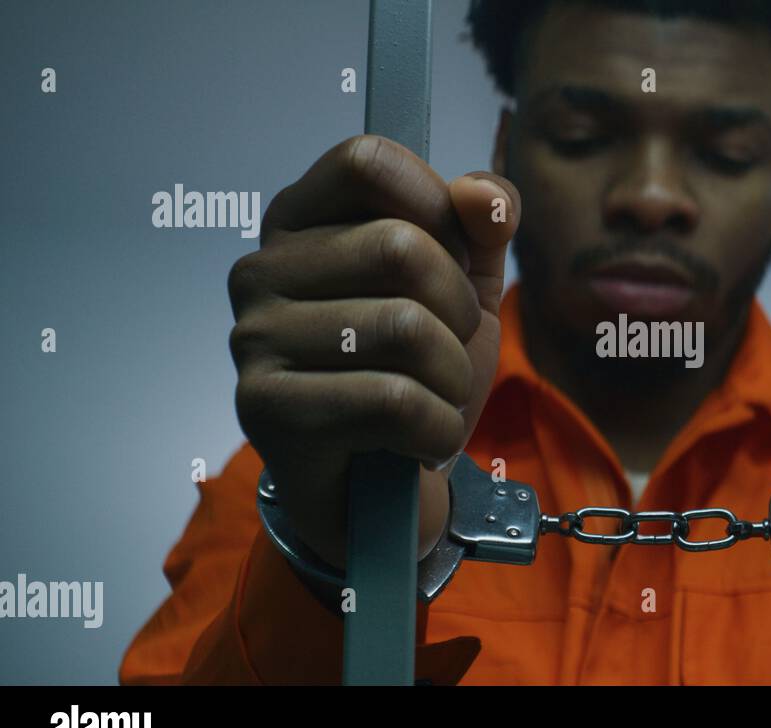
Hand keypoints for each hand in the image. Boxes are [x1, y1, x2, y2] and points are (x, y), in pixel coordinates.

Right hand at [228, 135, 519, 568]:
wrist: (382, 490)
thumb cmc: (417, 375)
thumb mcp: (464, 291)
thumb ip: (482, 230)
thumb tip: (484, 195)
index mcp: (301, 222)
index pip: (367, 160)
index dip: (436, 204)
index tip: (454, 259)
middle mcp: (261, 270)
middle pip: (401, 246)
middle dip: (458, 309)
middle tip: (450, 351)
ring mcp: (254, 338)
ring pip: (406, 328)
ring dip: (453, 378)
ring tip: (435, 399)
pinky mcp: (266, 408)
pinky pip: (393, 400)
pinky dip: (436, 428)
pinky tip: (419, 441)